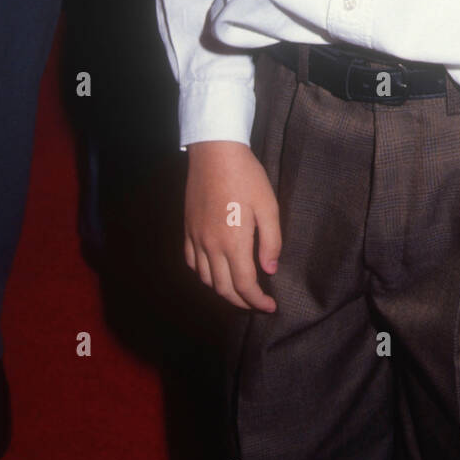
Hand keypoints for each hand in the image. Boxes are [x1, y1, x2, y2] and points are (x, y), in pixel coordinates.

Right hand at [184, 140, 280, 311]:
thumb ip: (271, 241)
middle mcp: (211, 246)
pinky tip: (215, 272)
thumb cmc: (246, 177)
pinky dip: (204, 275)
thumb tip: (270, 270)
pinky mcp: (188, 229)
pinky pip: (192, 262)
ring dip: (223, 291)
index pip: (244, 285)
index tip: (270, 306)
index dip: (257, 301)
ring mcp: (196, 238)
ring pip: (206, 279)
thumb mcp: (268, 205)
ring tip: (239, 290)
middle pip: (224, 288)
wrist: (215, 153)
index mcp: (233, 242)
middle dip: (242, 302)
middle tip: (258, 303)